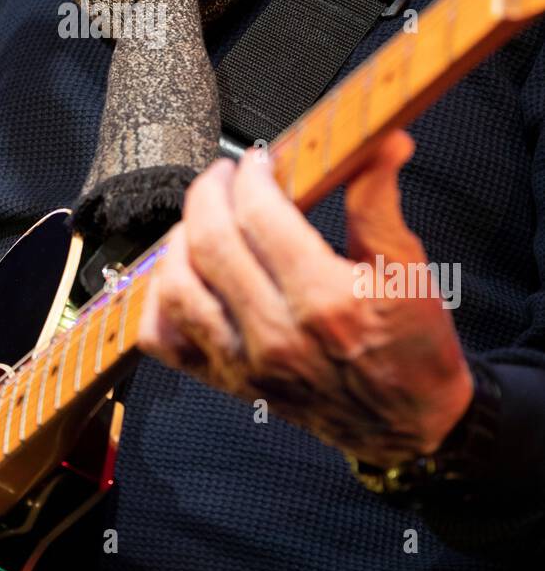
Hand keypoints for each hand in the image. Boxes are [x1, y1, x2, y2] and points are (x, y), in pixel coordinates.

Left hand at [137, 130, 473, 467]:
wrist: (408, 426)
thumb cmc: (413, 349)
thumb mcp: (409, 270)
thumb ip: (380, 203)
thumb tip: (382, 143)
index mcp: (326, 301)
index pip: (259, 215)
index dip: (251, 174)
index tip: (259, 160)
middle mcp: (277, 334)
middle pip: (211, 242)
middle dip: (211, 192)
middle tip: (227, 175)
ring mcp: (244, 362)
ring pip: (177, 285)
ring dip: (180, 238)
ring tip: (204, 217)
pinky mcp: (227, 381)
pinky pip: (163, 339)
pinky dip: (158, 301)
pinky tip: (183, 273)